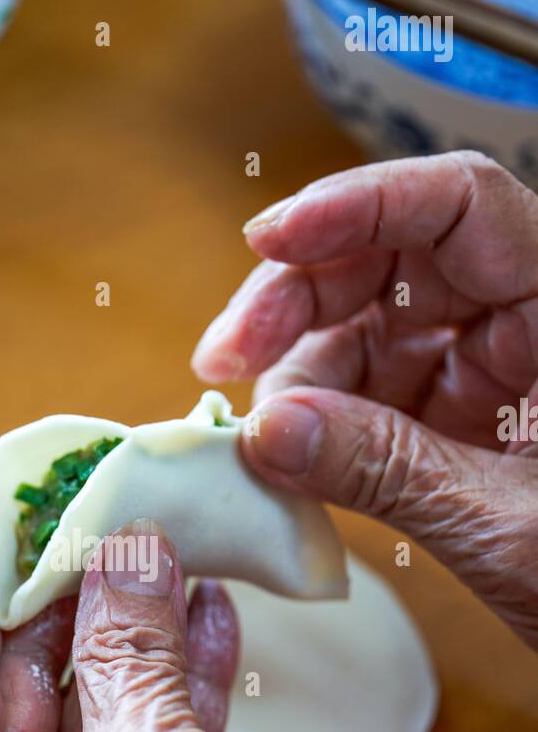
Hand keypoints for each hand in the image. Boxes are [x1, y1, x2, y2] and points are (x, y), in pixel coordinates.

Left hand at [0, 504, 381, 731]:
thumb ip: (131, 647)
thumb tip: (127, 551)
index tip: (5, 489)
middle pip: (12, 677)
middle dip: (69, 589)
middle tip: (103, 504)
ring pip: (79, 709)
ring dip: (129, 633)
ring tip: (166, 546)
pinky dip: (164, 691)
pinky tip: (203, 621)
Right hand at [193, 151, 537, 650]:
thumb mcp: (508, 526)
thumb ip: (388, 471)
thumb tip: (268, 430)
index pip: (461, 205)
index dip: (359, 204)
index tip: (268, 240)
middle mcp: (520, 319)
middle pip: (388, 256)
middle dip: (296, 298)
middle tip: (224, 357)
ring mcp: (484, 365)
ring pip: (363, 323)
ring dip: (296, 371)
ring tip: (262, 437)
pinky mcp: (453, 414)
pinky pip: (365, 391)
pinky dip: (316, 421)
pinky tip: (287, 458)